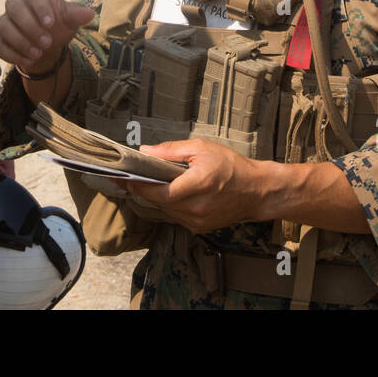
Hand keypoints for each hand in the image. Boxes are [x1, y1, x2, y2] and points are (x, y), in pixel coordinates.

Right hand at [0, 0, 92, 74]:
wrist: (47, 44)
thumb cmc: (58, 25)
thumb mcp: (69, 20)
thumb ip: (77, 15)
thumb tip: (89, 14)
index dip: (40, 8)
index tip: (51, 24)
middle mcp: (16, 4)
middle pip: (14, 7)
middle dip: (30, 26)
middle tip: (47, 43)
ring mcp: (5, 21)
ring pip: (4, 26)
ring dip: (20, 41)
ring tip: (38, 54)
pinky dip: (12, 54)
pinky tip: (28, 61)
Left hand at [125, 139, 266, 232]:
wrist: (257, 191)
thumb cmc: (232, 166)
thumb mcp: (202, 148)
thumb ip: (171, 151)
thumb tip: (145, 151)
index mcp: (196, 185)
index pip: (157, 191)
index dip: (136, 185)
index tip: (120, 178)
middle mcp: (196, 208)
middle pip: (158, 201)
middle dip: (144, 189)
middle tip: (131, 177)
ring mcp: (197, 221)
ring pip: (166, 210)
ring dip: (157, 197)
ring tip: (151, 182)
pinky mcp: (200, 228)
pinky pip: (177, 216)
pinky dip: (171, 205)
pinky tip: (173, 192)